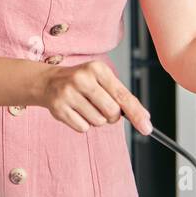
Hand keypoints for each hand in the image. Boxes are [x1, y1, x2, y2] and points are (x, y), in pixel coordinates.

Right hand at [35, 59, 151, 134]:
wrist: (48, 81)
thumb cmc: (82, 82)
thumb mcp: (102, 79)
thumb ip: (122, 96)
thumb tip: (144, 117)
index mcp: (97, 69)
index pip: (123, 95)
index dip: (136, 113)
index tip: (147, 127)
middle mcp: (82, 79)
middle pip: (112, 112)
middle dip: (112, 116)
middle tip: (103, 108)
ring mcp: (68, 94)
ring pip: (98, 122)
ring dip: (97, 120)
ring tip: (86, 107)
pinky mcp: (59, 108)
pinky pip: (83, 128)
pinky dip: (84, 124)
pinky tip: (76, 112)